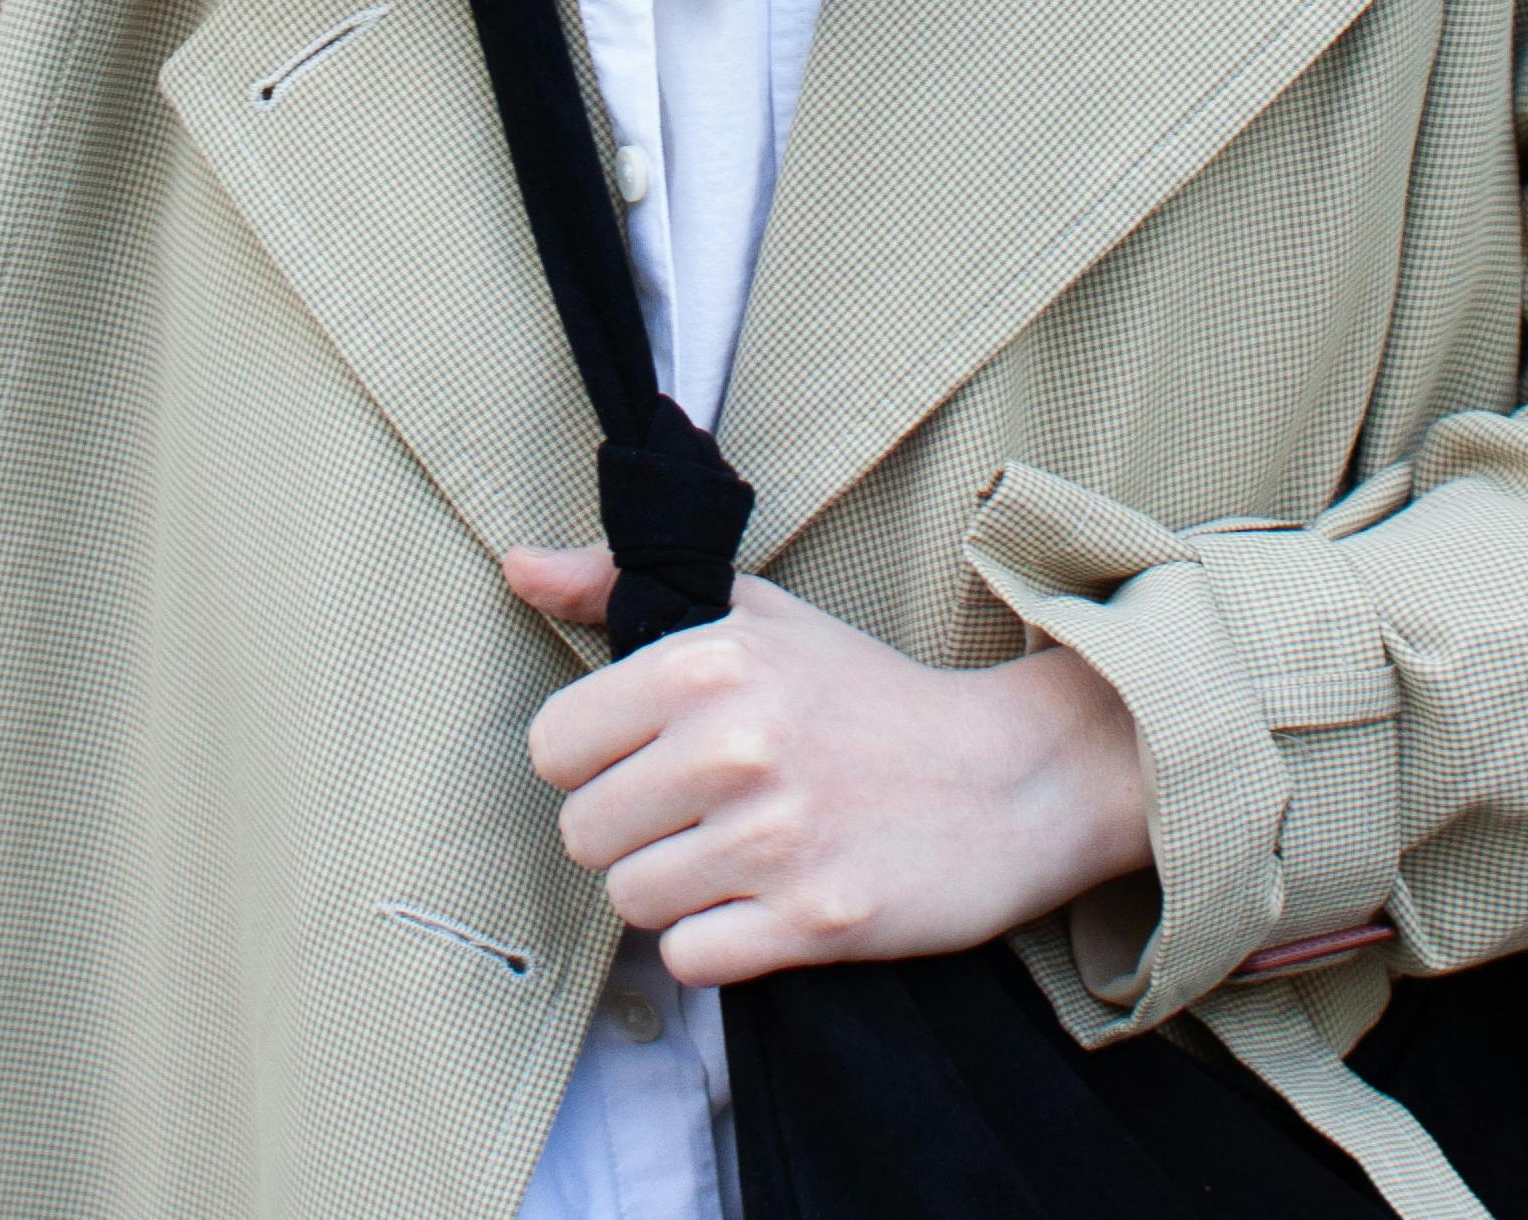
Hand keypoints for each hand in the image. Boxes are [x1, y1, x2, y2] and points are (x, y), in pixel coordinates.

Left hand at [502, 545, 1151, 989]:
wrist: (1007, 776)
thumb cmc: (867, 696)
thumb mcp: (757, 615)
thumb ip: (623, 588)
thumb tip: (519, 567)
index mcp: (709, 662)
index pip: (553, 745)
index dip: (593, 762)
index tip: (648, 760)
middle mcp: (734, 744)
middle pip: (584, 833)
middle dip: (631, 833)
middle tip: (700, 816)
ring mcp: (774, 838)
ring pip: (631, 902)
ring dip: (676, 892)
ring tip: (738, 858)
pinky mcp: (812, 921)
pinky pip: (689, 960)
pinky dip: (718, 944)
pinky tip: (765, 904)